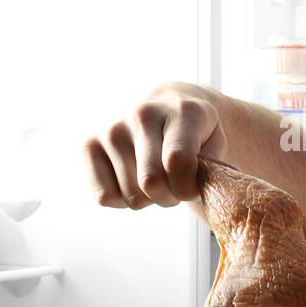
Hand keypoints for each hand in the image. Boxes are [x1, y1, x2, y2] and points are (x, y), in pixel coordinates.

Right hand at [84, 84, 226, 209]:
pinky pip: (104, 197)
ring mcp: (113, 128)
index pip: (178, 162)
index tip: (193, 188)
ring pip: (131, 196)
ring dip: (148, 199)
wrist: (168, 107)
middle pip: (152, 184)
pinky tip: (133, 179)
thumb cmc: (196, 134)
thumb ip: (214, 170)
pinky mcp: (89, 144)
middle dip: (170, 197)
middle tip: (176, 184)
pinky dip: (122, 200)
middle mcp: (143, 113)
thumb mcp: (216, 145)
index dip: (188, 188)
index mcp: (182, 111)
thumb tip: (207, 188)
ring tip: (157, 177)